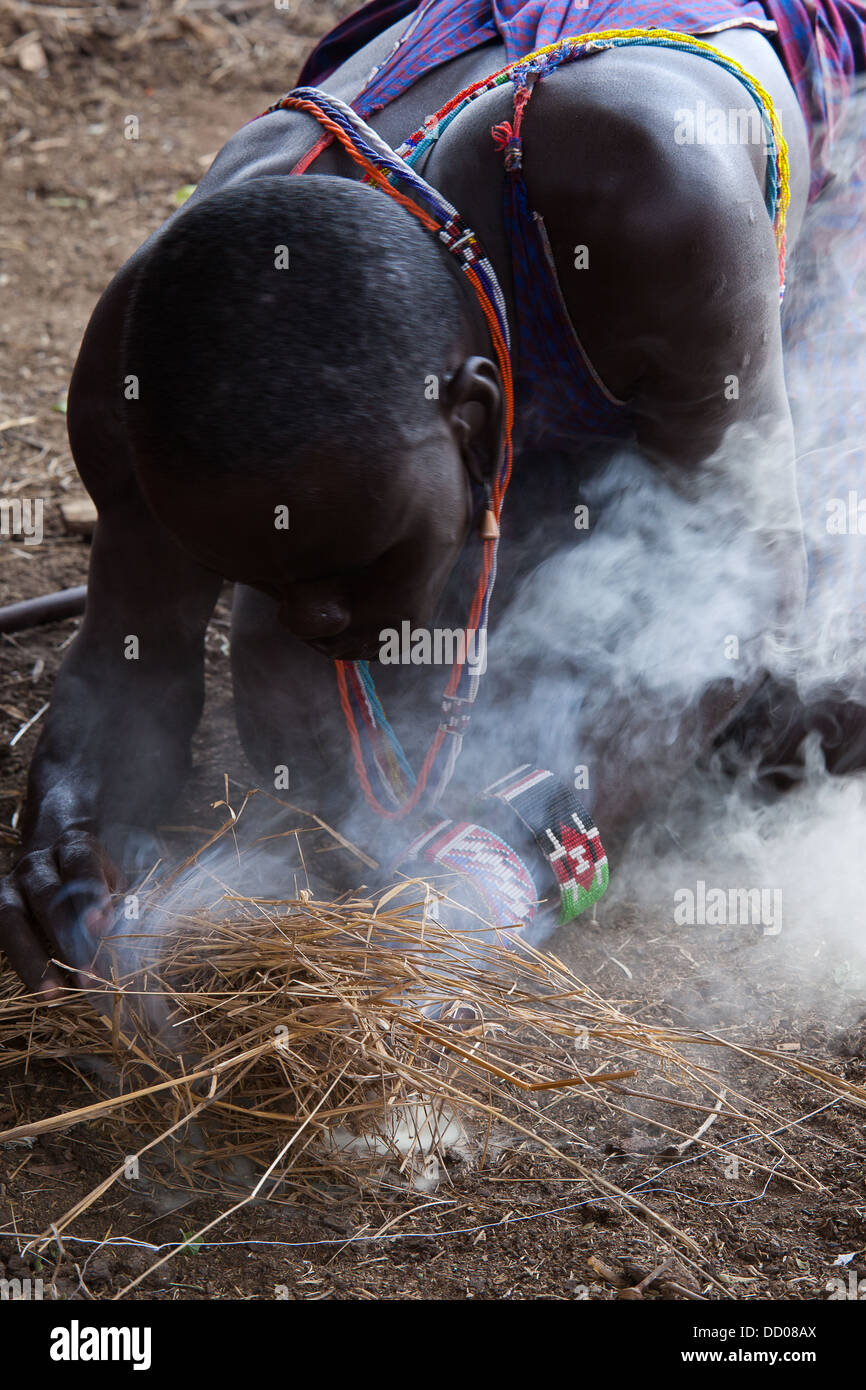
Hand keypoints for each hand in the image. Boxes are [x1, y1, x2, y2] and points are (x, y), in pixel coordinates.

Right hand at [0, 830, 119, 995]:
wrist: (52, 860)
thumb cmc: (92, 880)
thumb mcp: (111, 881)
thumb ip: (119, 904)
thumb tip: (122, 942)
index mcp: (73, 846)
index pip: (81, 865)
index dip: (89, 895)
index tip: (100, 926)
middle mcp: (37, 863)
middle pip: (48, 897)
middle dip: (68, 940)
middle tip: (88, 976)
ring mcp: (9, 885)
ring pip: (12, 919)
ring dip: (34, 960)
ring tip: (54, 994)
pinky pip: (0, 935)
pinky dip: (18, 963)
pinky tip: (35, 987)